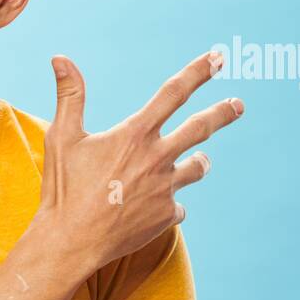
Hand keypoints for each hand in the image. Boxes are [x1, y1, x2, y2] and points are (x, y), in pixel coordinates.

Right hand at [30, 51, 243, 272]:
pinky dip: (168, 205)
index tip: (218, 58)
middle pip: (201, 129)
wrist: (70, 242)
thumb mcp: (61, 137)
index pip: (173, 93)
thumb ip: (70, 95)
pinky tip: (153, 209)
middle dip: (223, 113)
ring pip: (197, 168)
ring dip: (200, 162)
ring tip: (201, 161)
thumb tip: (60, 57)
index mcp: (134, 135)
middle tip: (239, 105)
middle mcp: (157, 158)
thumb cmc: (63, 189)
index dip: (198, 73)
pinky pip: (176, 206)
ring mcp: (165, 189)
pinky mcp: (166, 216)